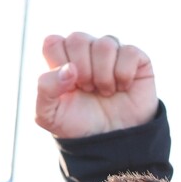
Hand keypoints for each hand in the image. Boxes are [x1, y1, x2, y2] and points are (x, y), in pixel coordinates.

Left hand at [34, 33, 157, 138]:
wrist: (110, 143)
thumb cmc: (78, 125)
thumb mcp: (49, 115)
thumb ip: (45, 88)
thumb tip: (70, 68)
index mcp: (62, 59)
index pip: (52, 42)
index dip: (58, 63)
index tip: (67, 86)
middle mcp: (86, 50)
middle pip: (77, 39)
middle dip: (82, 71)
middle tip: (87, 89)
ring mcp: (111, 52)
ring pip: (105, 44)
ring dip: (103, 76)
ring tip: (105, 91)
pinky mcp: (135, 58)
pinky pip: (129, 52)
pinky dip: (123, 75)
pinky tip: (122, 87)